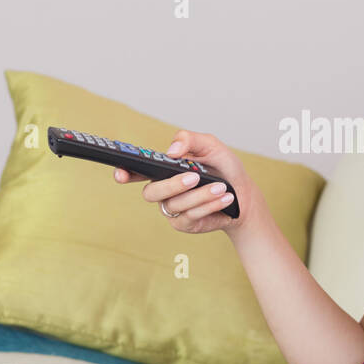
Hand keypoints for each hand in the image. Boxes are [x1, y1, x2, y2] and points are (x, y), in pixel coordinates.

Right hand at [112, 129, 260, 235]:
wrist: (242, 193)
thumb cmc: (223, 168)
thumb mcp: (211, 146)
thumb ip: (191, 140)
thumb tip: (172, 150)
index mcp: (163, 169)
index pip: (137, 170)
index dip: (125, 172)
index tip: (121, 174)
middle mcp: (163, 190)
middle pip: (151, 192)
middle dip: (173, 185)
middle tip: (195, 177)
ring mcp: (172, 208)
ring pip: (175, 205)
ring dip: (201, 195)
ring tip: (221, 187)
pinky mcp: (184, 223)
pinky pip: (190, 216)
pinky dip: (209, 205)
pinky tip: (224, 199)